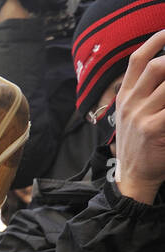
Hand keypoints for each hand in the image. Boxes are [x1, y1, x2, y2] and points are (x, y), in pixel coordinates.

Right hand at [111, 30, 164, 203]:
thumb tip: (160, 73)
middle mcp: (131, 104)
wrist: (134, 177)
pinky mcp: (154, 129)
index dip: (154, 42)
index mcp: (124, 98)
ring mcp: (142, 116)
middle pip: (157, 67)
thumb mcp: (130, 118)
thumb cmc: (138, 146)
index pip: (137, 61)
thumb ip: (141, 96)